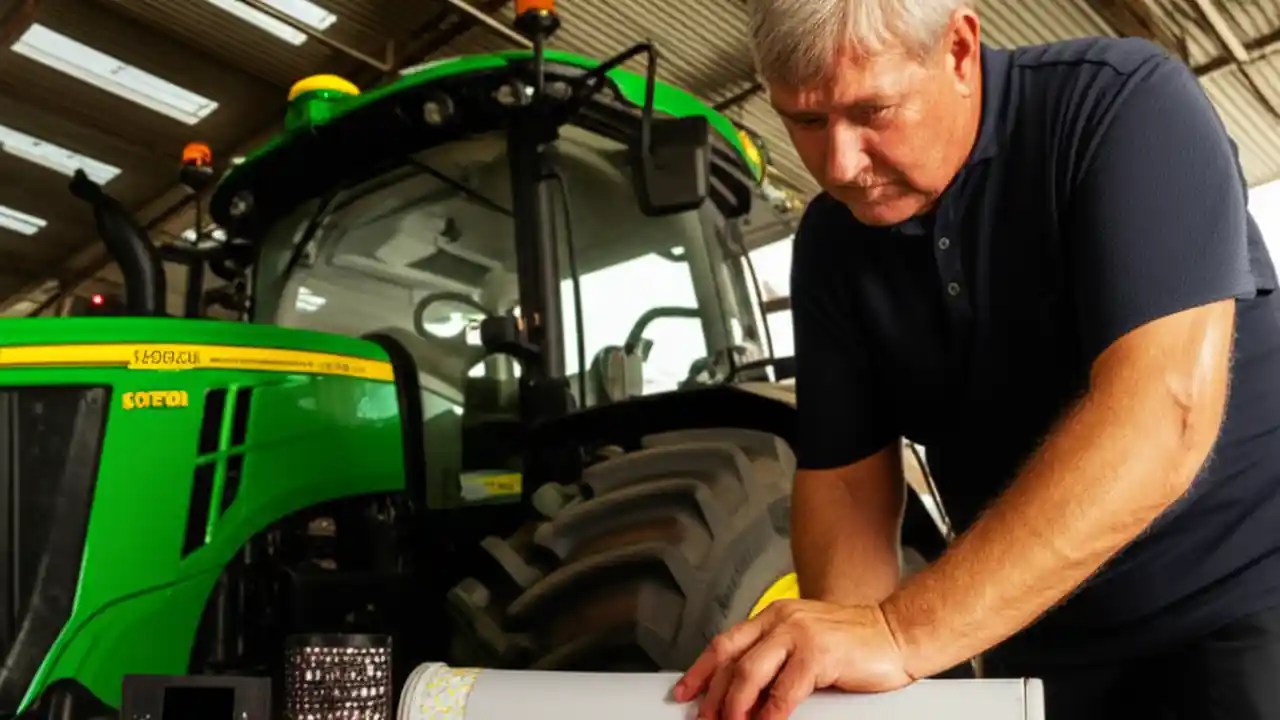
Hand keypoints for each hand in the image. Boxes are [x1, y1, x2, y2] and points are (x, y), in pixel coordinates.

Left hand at [672, 599, 914, 719]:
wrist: (896, 633)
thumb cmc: (856, 642)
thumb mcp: (805, 644)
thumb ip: (776, 661)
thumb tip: (746, 695)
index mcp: (775, 616)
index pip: (725, 643)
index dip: (701, 670)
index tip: (686, 691)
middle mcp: (781, 620)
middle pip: (730, 660)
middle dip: (713, 695)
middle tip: (705, 719)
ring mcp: (798, 635)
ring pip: (749, 673)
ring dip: (734, 706)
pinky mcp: (818, 654)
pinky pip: (783, 692)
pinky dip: (770, 714)